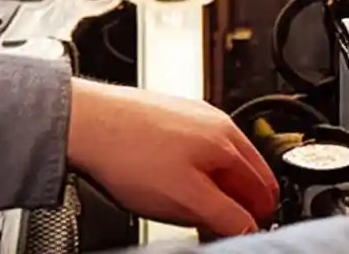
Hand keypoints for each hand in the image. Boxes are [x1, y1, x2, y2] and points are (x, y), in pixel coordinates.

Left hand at [66, 79, 278, 236]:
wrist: (84, 123)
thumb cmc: (129, 154)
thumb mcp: (186, 199)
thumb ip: (225, 216)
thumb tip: (249, 228)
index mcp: (228, 140)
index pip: (264, 187)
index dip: (258, 216)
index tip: (244, 231)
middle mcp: (214, 122)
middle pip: (242, 172)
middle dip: (235, 201)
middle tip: (216, 224)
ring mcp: (190, 116)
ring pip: (215, 161)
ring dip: (212, 187)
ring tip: (189, 207)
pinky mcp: (167, 116)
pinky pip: (191, 150)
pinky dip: (190, 172)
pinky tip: (167, 182)